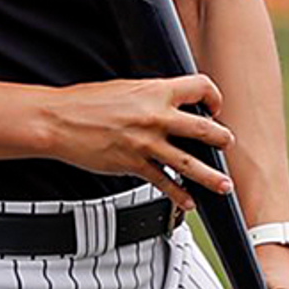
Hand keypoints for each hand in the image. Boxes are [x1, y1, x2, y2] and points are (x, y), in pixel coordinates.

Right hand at [40, 74, 234, 208]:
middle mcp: (156, 116)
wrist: (59, 121)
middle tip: (229, 144)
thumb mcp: (128, 88)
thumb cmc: (88, 102)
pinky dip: (178, 195)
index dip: (213, 96)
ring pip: (189, 162)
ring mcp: (146, 143)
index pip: (200, 87)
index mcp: (156, 91)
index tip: (215, 106)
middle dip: (222, 139)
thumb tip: (168, 102)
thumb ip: (152, 96)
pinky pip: (163, 183)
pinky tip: (188, 202)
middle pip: (203, 128)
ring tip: (224, 185)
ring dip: (210, 176)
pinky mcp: (133, 165)